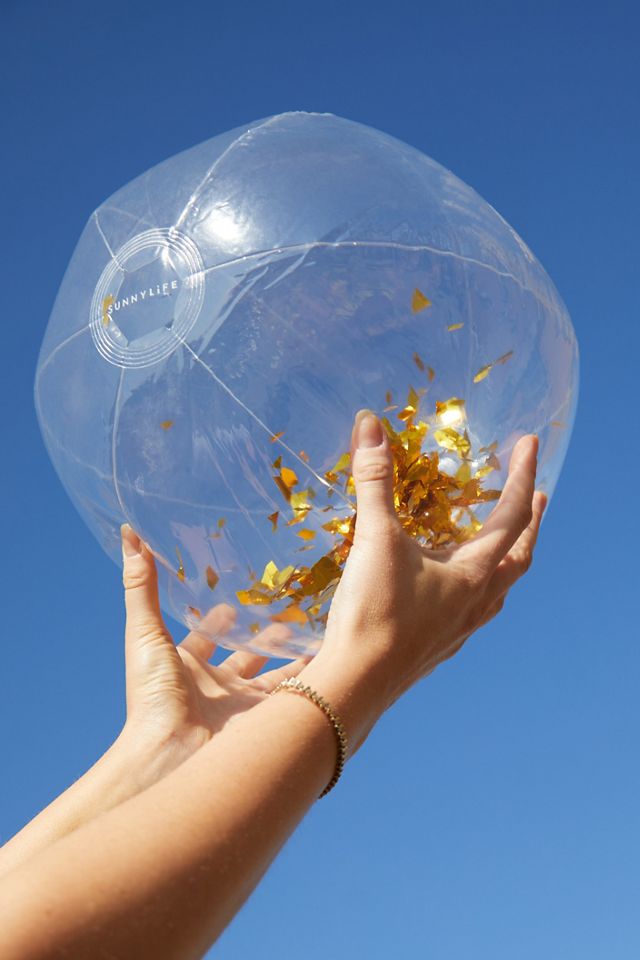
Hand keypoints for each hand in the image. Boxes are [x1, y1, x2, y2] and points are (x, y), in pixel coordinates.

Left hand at [120, 527, 305, 776]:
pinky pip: (295, 695)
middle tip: (291, 606)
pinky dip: (312, 678)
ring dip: (294, 654)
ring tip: (315, 625)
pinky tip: (332, 656)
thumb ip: (142, 586)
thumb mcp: (146, 633)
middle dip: (268, 634)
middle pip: (247, 654)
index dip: (221, 615)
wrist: (171, 757)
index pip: (207, 635)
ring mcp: (243, 707)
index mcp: (187, 666)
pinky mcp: (267, 722)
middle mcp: (217, 687)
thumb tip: (129, 534)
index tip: (239, 591)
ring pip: (276, 675)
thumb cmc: (152, 698)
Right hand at [318, 411, 545, 711]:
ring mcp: (459, 629)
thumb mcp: (375, 539)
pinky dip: (476, 591)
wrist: (356, 683)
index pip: (512, 515)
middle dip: (531, 524)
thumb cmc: (375, 611)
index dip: (522, 476)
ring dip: (508, 561)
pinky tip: (454, 592)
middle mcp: (477, 601)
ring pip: (500, 590)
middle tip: (537, 499)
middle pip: (519, 558)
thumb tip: (370, 425)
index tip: (530, 445)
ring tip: (503, 546)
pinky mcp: (437, 647)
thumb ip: (374, 481)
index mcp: (473, 572)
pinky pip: (472, 613)